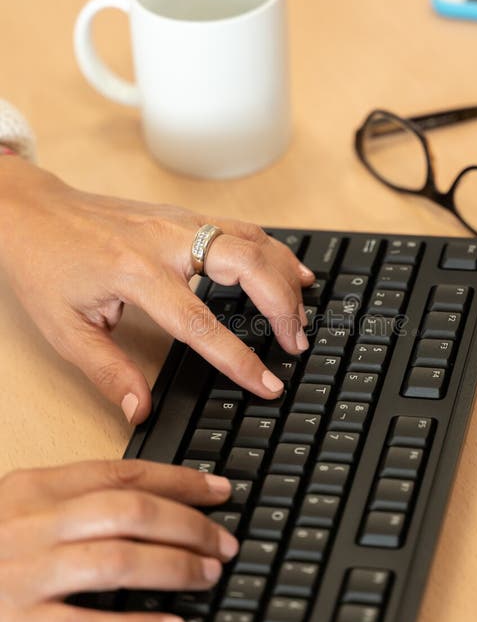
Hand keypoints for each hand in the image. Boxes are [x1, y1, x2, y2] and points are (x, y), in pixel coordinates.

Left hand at [0, 160, 313, 422]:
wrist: (29, 212)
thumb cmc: (43, 265)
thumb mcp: (65, 329)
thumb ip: (108, 373)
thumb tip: (141, 410)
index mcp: (136, 273)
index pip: (202, 324)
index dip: (240, 359)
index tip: (267, 383)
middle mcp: (165, 240)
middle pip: (247, 266)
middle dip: (281, 307)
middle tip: (296, 344)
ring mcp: (178, 220)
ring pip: (252, 239)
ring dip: (285, 276)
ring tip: (303, 314)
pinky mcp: (182, 215)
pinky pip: (241, 228)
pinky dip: (273, 249)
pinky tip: (291, 271)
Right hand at [0, 459, 237, 621]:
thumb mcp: (20, 504)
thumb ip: (75, 496)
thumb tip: (151, 498)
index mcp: (36, 485)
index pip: (123, 473)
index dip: (181, 479)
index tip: (221, 490)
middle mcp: (33, 522)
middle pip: (130, 512)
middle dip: (189, 525)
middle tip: (224, 541)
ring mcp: (23, 572)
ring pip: (117, 561)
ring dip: (173, 567)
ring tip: (208, 575)